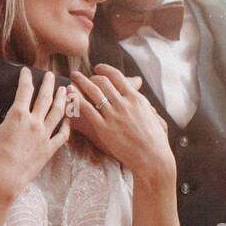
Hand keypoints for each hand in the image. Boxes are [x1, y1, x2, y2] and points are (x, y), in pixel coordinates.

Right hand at [0, 67, 70, 198]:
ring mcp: (44, 135)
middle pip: (45, 97)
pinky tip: (68, 120)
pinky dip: (67, 126)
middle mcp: (34, 122)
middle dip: (48, 83)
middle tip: (50, 74)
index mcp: (18, 115)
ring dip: (61, 99)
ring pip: (58, 112)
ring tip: (64, 90)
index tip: (26, 70)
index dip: (26, 78)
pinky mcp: (50, 148)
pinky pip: (62, 135)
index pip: (24, 90)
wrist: (5, 178)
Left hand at [69, 64, 173, 179]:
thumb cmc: (155, 140)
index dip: (105, 70)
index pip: (118, 77)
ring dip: (80, 82)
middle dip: (90, 77)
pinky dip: (77, 99)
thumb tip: (139, 86)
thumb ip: (143, 100)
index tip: (97, 68)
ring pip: (93, 92)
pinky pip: (87, 109)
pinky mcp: (104, 128)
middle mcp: (124, 104)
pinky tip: (70, 94)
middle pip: (103, 82)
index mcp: (137, 99)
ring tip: (72, 78)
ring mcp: (113, 115)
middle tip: (80, 76)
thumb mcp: (153, 114)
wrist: (152, 157)